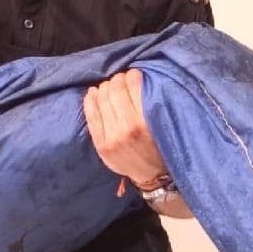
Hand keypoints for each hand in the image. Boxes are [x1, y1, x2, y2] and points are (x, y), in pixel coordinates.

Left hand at [83, 69, 167, 183]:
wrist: (153, 176)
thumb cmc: (162, 145)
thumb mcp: (162, 122)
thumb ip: (149, 102)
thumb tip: (134, 76)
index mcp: (145, 120)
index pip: (132, 84)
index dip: (132, 75)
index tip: (134, 74)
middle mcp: (126, 127)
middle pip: (114, 89)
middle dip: (117, 80)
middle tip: (121, 80)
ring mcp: (111, 136)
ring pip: (101, 98)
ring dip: (104, 87)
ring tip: (109, 87)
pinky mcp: (100, 144)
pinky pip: (90, 115)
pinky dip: (90, 100)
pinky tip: (93, 92)